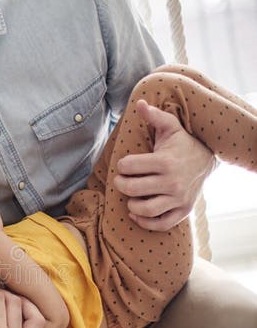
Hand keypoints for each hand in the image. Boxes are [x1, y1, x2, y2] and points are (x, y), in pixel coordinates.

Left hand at [113, 99, 214, 230]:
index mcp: (165, 162)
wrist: (207, 161)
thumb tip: (139, 103)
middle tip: (120, 181)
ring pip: (145, 209)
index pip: (130, 167)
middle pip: (133, 189)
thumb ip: (155, 116)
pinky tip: (137, 213)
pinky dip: (145, 222)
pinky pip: (161, 224)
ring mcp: (178, 199)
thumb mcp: (171, 127)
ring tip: (131, 197)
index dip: (121, 165)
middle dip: (121, 184)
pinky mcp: (183, 211)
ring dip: (132, 205)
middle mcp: (172, 182)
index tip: (124, 164)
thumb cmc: (182, 144)